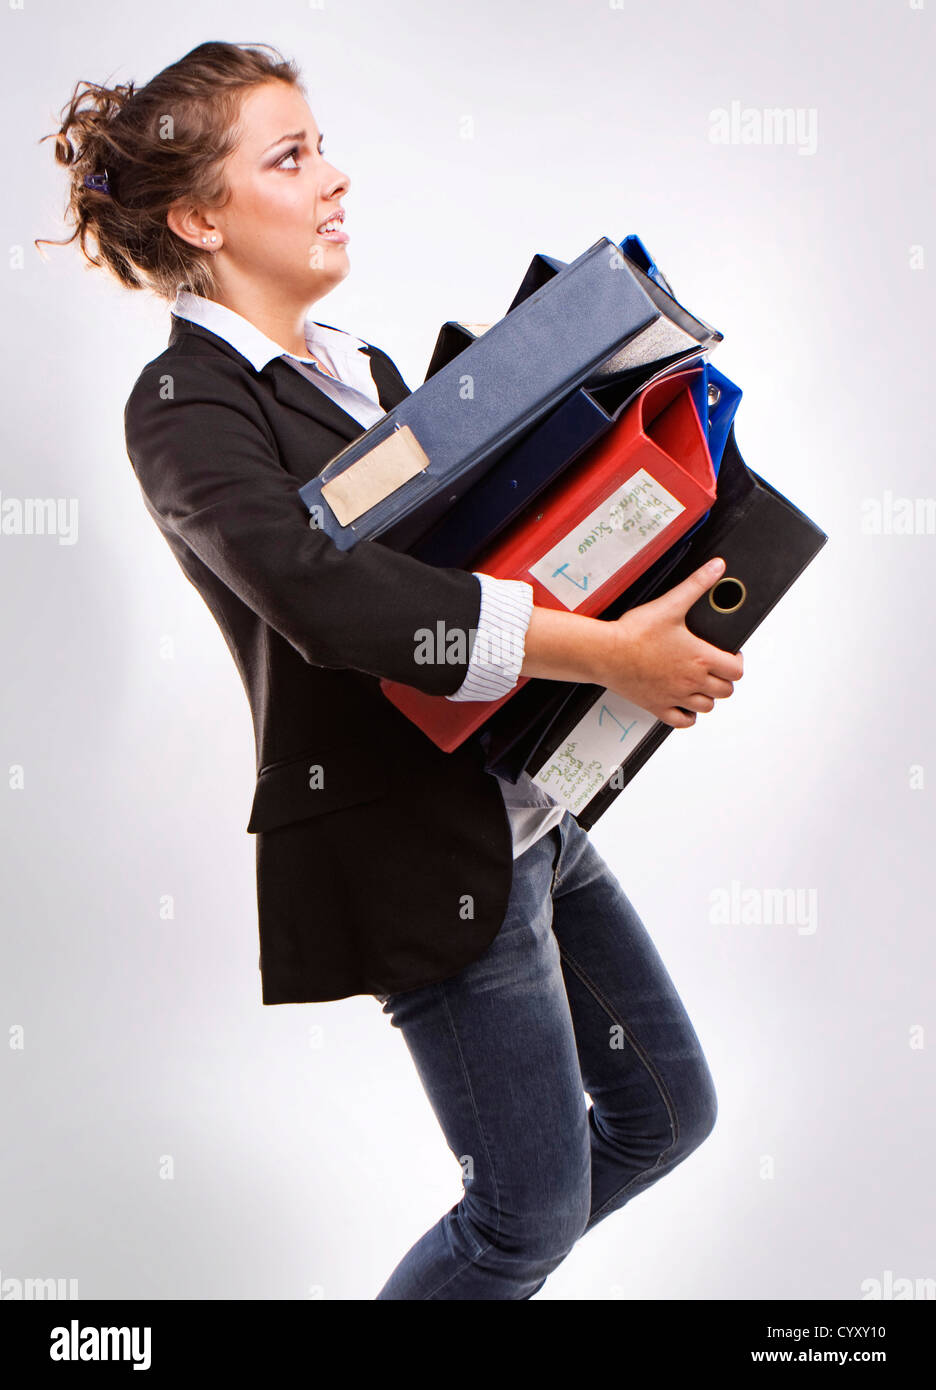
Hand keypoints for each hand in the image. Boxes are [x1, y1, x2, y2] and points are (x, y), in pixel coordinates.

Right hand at [597, 557, 743, 727]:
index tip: (730, 656)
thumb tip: (716, 568)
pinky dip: (687, 716)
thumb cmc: (634, 633)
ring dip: (707, 697)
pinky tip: (684, 705)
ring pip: (706, 707)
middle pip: (724, 691)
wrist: (605, 652)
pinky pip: (681, 721)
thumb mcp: (671, 604)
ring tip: (701, 684)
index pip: (736, 671)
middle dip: (724, 679)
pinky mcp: (657, 706)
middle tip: (716, 668)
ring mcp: (674, 697)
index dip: (737, 662)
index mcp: (700, 659)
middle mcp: (691, 682)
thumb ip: (697, 584)